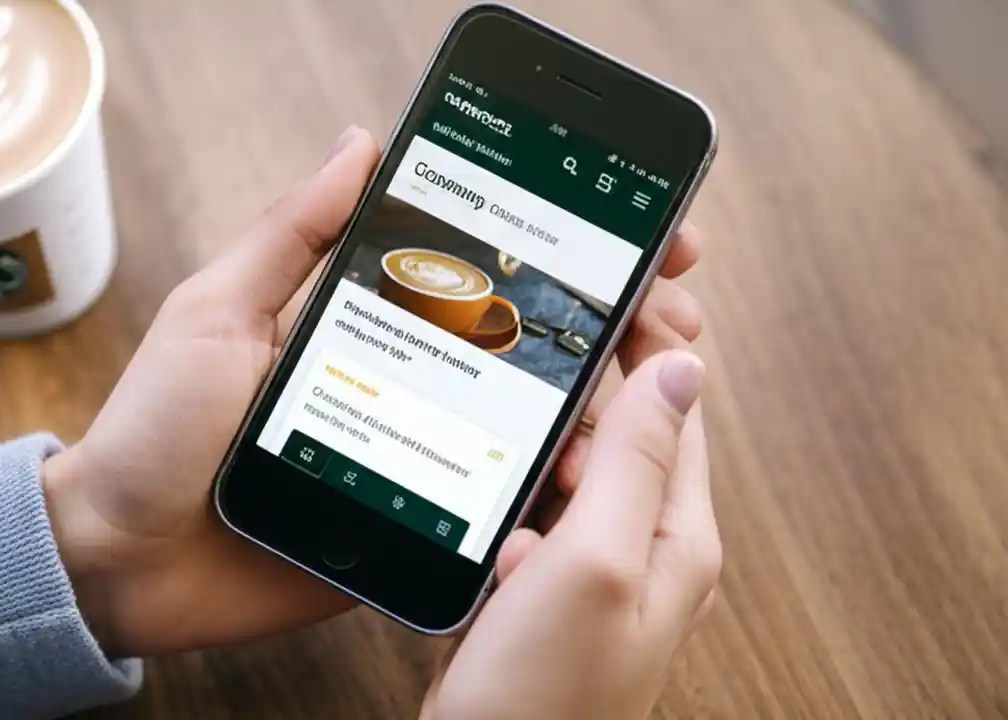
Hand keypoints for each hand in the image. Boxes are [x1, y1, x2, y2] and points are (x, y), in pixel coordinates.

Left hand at [43, 124, 705, 657]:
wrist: (121, 558)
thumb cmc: (154, 429)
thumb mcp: (216, 312)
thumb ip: (290, 237)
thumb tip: (359, 144)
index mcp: (362, 324)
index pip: (478, 276)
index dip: (557, 253)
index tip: (635, 233)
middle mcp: (401, 385)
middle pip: (523, 348)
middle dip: (609, 324)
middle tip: (669, 312)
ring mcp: (412, 458)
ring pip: (522, 430)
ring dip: (598, 409)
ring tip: (653, 390)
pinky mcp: (407, 529)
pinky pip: (487, 512)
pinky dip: (544, 498)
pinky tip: (593, 476)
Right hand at [421, 350, 718, 719]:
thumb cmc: (544, 695)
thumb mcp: (593, 558)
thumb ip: (636, 461)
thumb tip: (682, 367)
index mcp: (677, 536)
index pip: (678, 408)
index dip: (650, 342)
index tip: (615, 288)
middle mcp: (648, 552)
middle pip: (628, 436)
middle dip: (585, 396)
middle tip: (534, 355)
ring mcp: (599, 576)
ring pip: (574, 476)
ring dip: (541, 454)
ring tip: (507, 446)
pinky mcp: (552, 597)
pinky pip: (539, 521)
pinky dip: (513, 505)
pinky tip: (489, 522)